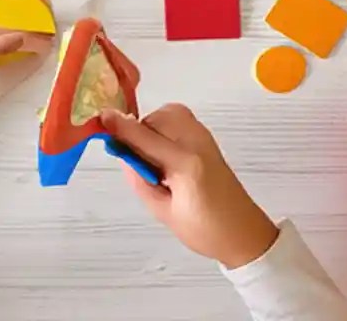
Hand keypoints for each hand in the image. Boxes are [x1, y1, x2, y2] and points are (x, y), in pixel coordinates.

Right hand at [101, 105, 278, 268]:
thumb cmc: (205, 230)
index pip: (146, 138)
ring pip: (169, 113)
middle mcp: (197, 144)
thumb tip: (124, 158)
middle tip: (137, 160)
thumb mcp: (164, 213)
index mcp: (186, 165)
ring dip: (153, 128)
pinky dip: (165, 129)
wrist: (244, 233)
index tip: (102, 117)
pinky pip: (180, 120)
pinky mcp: (208, 140)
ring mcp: (205, 139)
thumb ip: (141, 182)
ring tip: (153, 159)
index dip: (122, 128)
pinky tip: (165, 155)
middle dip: (140, 131)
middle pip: (158, 118)